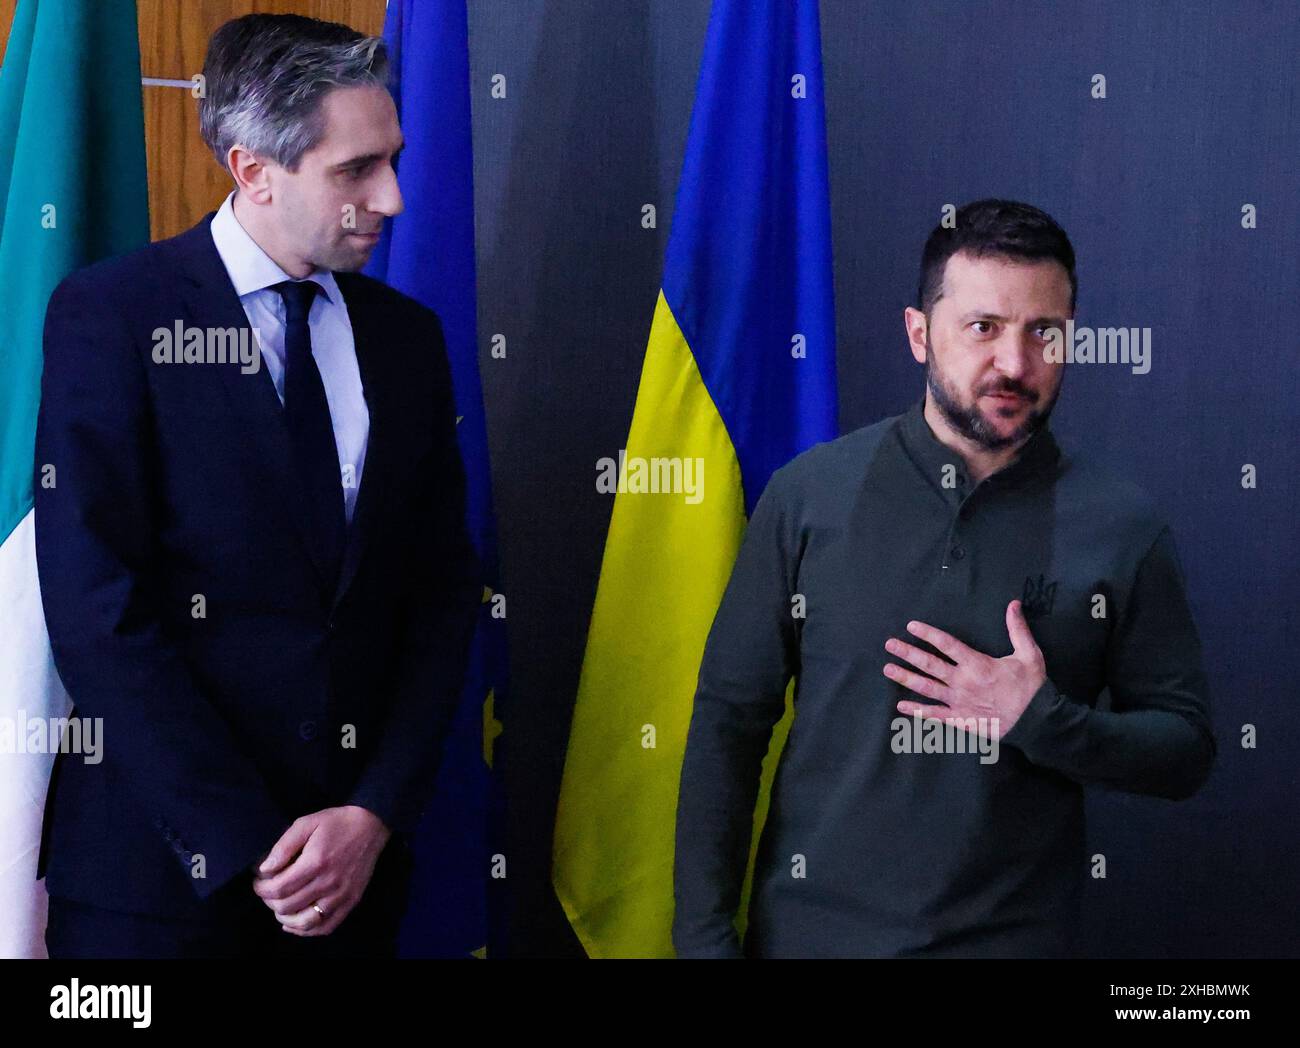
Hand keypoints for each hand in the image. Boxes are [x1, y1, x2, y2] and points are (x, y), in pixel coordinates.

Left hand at [251, 805, 390, 936]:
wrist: (371, 825)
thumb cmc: (336, 823)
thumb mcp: (306, 823)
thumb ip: (284, 847)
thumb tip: (264, 869)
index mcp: (315, 863)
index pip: (278, 889)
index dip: (261, 889)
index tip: (258, 881)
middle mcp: (329, 883)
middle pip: (288, 907)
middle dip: (269, 901)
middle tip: (267, 890)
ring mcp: (341, 896)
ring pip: (305, 923)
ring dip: (285, 918)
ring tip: (279, 907)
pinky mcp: (351, 901)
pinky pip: (326, 927)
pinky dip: (307, 931)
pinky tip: (295, 923)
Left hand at [881, 600, 1045, 740]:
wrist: (1036, 721)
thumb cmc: (1032, 687)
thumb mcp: (1029, 654)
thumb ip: (1017, 629)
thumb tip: (1013, 604)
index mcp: (977, 664)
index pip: (947, 644)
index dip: (928, 634)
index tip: (911, 626)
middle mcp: (963, 681)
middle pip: (929, 664)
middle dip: (907, 653)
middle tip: (889, 645)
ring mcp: (959, 702)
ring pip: (927, 688)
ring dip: (906, 678)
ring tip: (888, 669)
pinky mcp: (961, 720)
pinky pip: (935, 715)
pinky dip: (917, 711)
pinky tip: (901, 706)